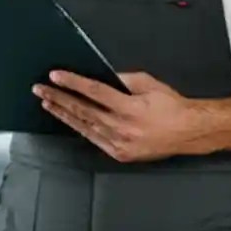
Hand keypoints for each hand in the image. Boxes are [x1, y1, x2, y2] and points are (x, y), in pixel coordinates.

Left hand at [34, 70, 209, 162]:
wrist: (189, 132)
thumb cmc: (171, 105)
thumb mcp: (149, 84)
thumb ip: (123, 79)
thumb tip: (102, 76)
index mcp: (130, 108)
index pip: (94, 92)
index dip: (72, 83)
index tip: (55, 76)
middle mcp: (122, 127)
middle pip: (83, 110)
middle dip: (59, 98)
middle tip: (40, 89)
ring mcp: (120, 144)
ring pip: (84, 127)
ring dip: (64, 114)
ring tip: (47, 103)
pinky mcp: (120, 154)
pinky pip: (94, 139)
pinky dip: (79, 128)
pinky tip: (67, 120)